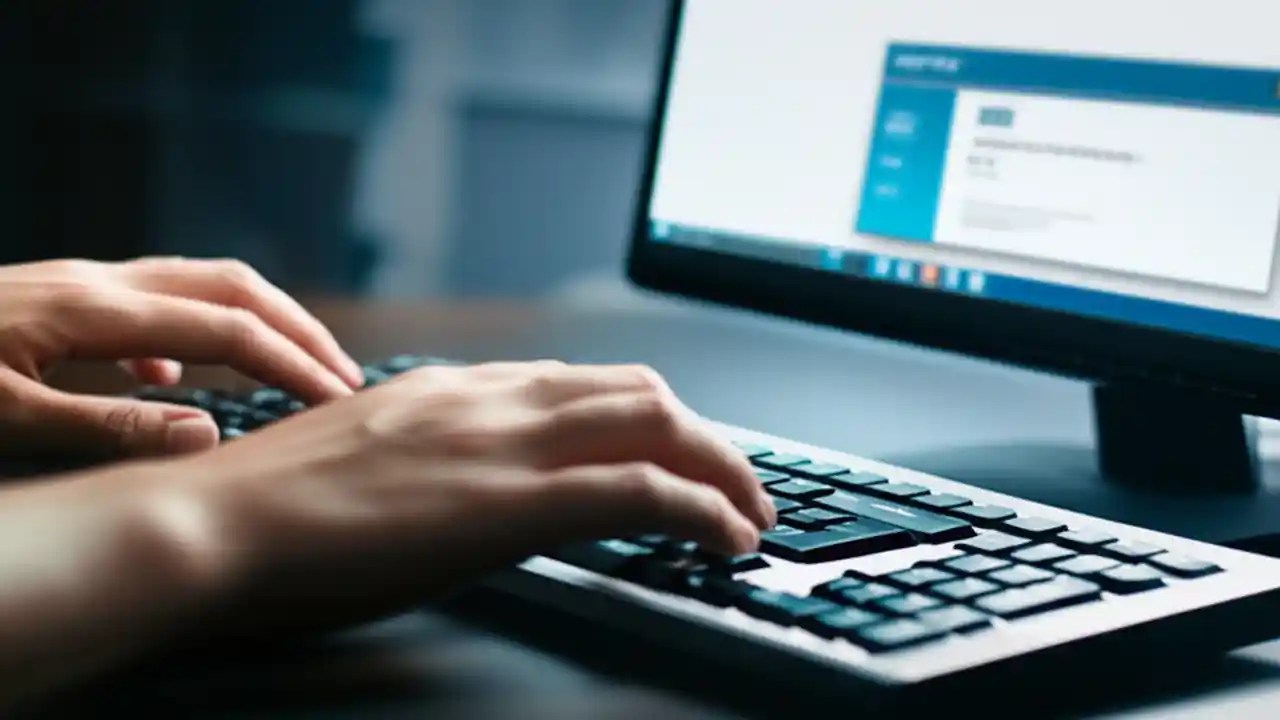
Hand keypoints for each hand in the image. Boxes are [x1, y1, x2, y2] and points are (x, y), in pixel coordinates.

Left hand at [0, 257, 363, 458]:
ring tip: (295, 365)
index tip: (337, 404)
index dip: (291, 365)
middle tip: (345, 378)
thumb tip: (207, 435)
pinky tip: (179, 373)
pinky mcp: (61, 293)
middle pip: (233, 287)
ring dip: (262, 321)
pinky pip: (158, 296)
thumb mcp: (2, 416)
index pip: (226, 331)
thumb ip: (103, 426)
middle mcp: (99, 281)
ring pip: (202, 283)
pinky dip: (199, 327)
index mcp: (92, 310)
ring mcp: (81, 281)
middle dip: (300, 330)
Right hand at [165, 361, 775, 636]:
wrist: (221, 522)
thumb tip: (459, 475)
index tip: (670, 448)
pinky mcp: (514, 499)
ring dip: (720, 467)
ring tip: (748, 512)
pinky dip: (702, 508)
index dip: (641, 416)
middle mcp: (492, 398)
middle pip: (634, 390)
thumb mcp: (365, 456)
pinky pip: (642, 490)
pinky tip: (726, 538)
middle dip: (698, 433)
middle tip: (730, 480)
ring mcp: (507, 443)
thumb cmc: (273, 505)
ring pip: (656, 425)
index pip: (579, 381)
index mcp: (455, 386)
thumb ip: (427, 450)